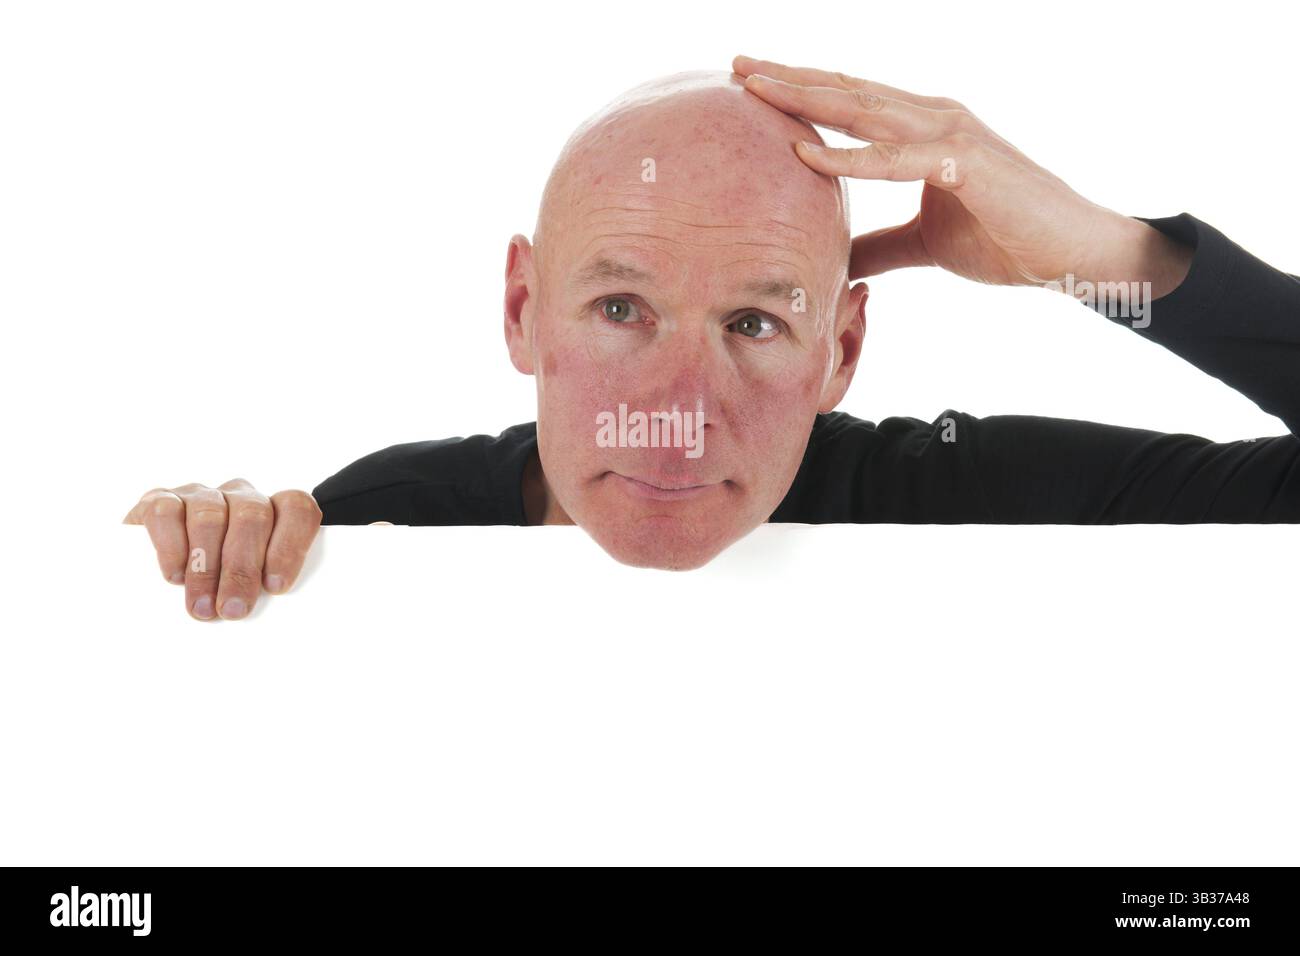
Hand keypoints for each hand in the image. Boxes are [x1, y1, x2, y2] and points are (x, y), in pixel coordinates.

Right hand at [123, 479, 321, 620]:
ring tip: (202, 606)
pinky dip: (171, 547)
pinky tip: (174, 576)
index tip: (275, 587)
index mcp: (272, 510)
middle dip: (242, 568)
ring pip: (209, 518)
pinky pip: (167, 513)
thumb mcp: (248, 579)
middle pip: (252, 516)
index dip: (290, 545)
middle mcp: (239, 495)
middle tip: (233, 608)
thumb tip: (254, 609)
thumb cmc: (220, 575)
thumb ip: (261, 584)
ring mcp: (200, 494)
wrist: (152, 556)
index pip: (296, 509)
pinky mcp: (159, 498)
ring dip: (206, 568)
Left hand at [732, 55, 1189, 295]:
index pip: (850, 102)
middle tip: (736, 65)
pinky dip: (851, 157)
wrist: (1070, 253)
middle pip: (847, 92)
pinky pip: (896, 159)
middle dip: (789, 77)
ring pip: (865, 110)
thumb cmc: (1004, 240)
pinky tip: (806, 154)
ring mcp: (951, 135)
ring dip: (807, 98)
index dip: (800, 91)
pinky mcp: (966, 164)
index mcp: (922, 129)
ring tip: (757, 89)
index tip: (749, 85)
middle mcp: (932, 118)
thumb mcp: (924, 244)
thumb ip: (881, 245)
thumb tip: (840, 261)